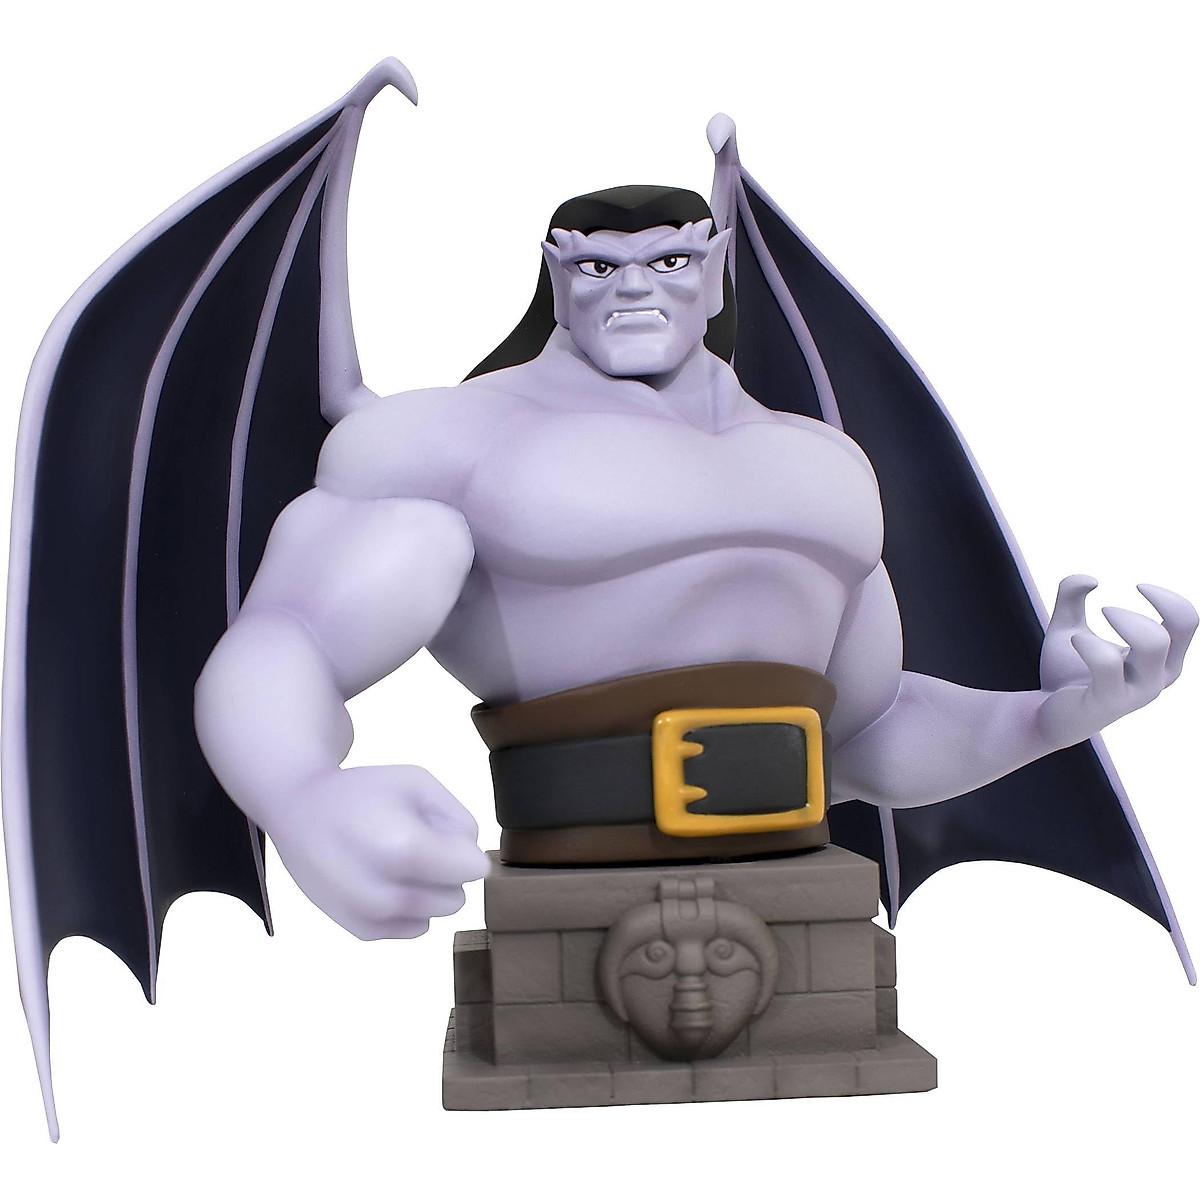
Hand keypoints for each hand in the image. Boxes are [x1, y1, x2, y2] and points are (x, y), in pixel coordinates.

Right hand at [264, 765, 489, 939]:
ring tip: (395, 860)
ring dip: (428, 890)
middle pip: (458, 896)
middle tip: (413, 842)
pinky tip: (382, 878)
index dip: (461, 847)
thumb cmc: (363, 792)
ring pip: (438, 914)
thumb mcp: (419, 782)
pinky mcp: (360, 931)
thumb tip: (473, 863)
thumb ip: (460, 820)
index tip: (438, 831)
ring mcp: (371, 918)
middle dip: (445, 871)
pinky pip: (415, 927)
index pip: (473, 869)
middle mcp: (386, 894)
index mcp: (403, 849)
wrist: (298, 812)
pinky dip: (408, 907)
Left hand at [1036, 575, 1196, 750]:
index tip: (1137, 586)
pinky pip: (1108, 663)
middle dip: (1148, 602)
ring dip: (1124, 618)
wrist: (1044, 716)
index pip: (1187, 620)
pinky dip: (1089, 643)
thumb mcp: (1068, 628)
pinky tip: (1074, 641)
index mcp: (1160, 659)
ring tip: (1094, 619)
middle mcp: (1158, 676)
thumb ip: (1071, 598)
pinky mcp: (1110, 702)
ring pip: (1152, 643)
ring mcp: (1137, 692)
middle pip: (1179, 626)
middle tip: (1106, 609)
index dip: (1167, 596)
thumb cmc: (1066, 673)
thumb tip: (1090, 579)